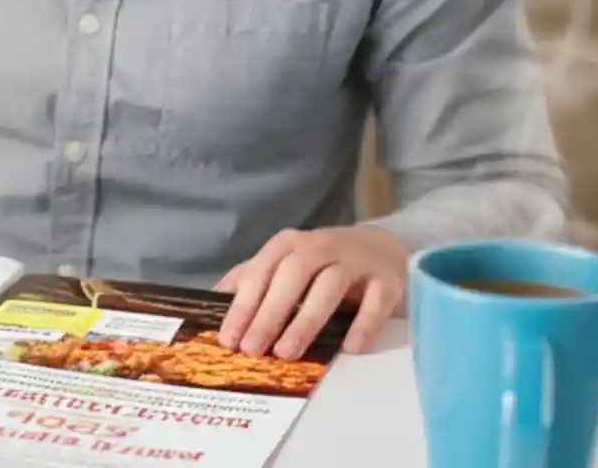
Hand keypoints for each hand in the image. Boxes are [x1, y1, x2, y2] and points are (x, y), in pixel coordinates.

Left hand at [215, 226, 408, 359]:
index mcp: (288, 245)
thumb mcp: (283, 265)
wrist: (379, 249)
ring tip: (288, 352)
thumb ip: (250, 280)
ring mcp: (356, 261)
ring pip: (330, 285)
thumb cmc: (320, 265)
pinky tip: (350, 348)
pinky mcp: (387, 279)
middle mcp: (321, 246)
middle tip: (254, 349)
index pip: (261, 272)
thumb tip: (210, 302)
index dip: (243, 306)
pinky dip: (364, 323)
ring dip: (307, 319)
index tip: (229, 339)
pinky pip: (377, 300)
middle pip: (293, 275)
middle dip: (270, 313)